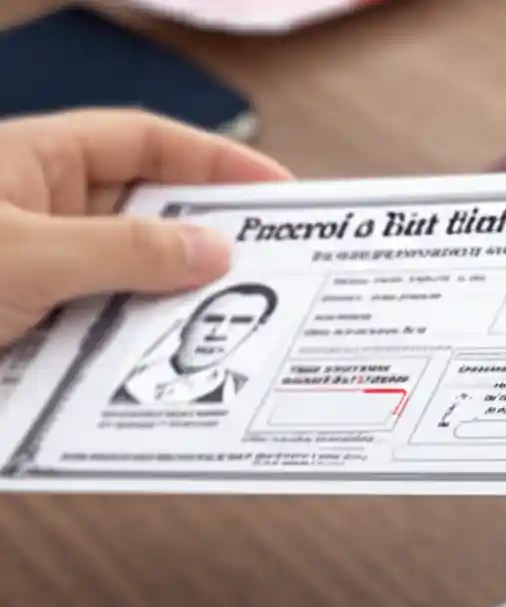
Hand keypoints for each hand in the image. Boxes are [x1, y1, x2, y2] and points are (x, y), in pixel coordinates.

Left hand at [0, 109, 291, 346]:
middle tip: (268, 265)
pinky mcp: (26, 323)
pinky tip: (163, 364)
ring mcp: (32, 267)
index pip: (143, 142)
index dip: (213, 160)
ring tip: (223, 321)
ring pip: (126, 275)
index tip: (277, 188)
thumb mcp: (26, 256)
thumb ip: (124, 251)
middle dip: (202, 238)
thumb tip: (214, 252)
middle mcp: (35, 209)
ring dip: (168, 301)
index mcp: (31, 161)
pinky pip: (98, 326)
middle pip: (146, 211)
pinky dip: (129, 343)